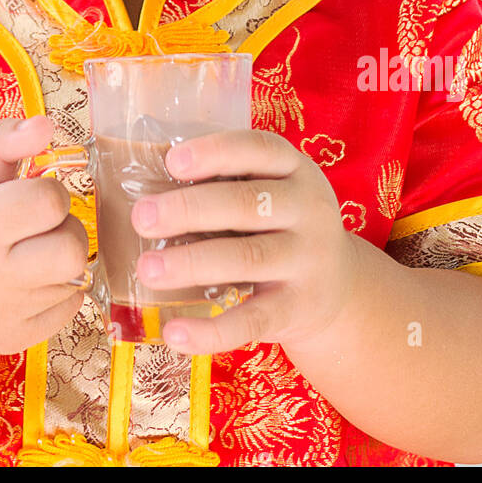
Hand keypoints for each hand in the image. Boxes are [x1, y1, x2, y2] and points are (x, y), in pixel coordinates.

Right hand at [0, 114, 89, 354]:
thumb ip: (8, 141)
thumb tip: (47, 124)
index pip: (47, 202)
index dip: (49, 192)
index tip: (32, 194)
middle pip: (71, 249)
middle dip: (66, 228)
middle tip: (41, 225)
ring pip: (73, 277)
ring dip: (62, 259)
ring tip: (31, 252)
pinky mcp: (12, 340)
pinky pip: (70, 307)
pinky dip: (59, 290)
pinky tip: (29, 280)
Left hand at [129, 128, 360, 355]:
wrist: (340, 286)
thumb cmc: (281, 225)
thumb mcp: (272, 190)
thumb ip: (226, 182)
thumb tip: (146, 189)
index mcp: (296, 169)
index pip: (259, 149)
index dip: (216, 152)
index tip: (172, 161)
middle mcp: (308, 210)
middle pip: (246, 204)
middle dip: (188, 209)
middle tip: (141, 217)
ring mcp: (307, 261)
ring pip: (246, 258)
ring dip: (191, 263)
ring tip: (147, 268)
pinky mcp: (297, 309)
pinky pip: (252, 320)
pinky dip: (211, 331)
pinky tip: (174, 333)